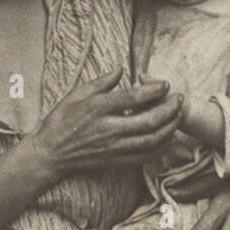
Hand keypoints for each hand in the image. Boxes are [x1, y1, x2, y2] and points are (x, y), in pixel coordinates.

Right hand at [27, 65, 182, 179]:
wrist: (51, 153)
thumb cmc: (61, 121)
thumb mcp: (76, 95)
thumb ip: (101, 82)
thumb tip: (121, 69)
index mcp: (98, 109)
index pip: (133, 98)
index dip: (154, 90)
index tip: (165, 84)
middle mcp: (108, 129)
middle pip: (149, 121)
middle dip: (170, 109)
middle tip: (179, 98)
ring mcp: (114, 147)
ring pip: (152, 140)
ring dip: (170, 127)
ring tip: (178, 115)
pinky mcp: (116, 160)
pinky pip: (146, 156)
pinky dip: (161, 147)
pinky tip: (168, 136)